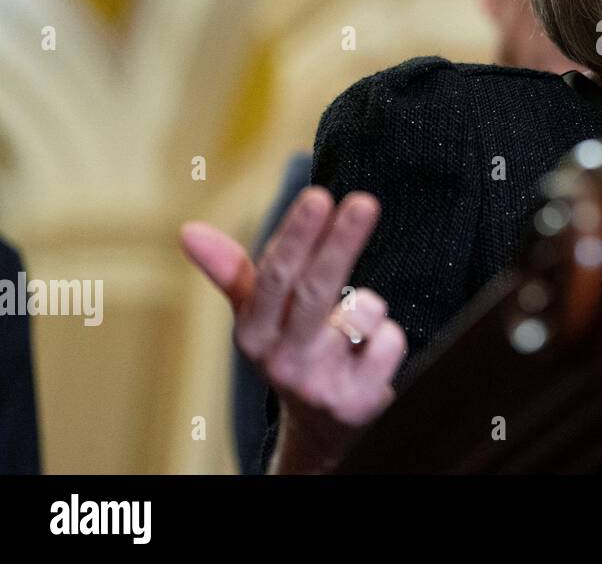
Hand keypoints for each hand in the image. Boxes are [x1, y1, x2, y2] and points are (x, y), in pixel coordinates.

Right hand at [179, 187, 406, 472]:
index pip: (273, 277)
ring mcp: (322, 384)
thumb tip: (187, 230)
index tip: (319, 195)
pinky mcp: (360, 401)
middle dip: (340, 243)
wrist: (322, 430)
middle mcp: (283, 361)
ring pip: (363, 313)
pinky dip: (388, 336)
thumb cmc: (292, 350)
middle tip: (365, 201)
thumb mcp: (259, 318)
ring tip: (356, 320)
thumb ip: (232, 272)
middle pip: (315, 291)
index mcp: (254, 333)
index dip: (297, 236)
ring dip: (369, 304)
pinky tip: (373, 350)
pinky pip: (389, 342)